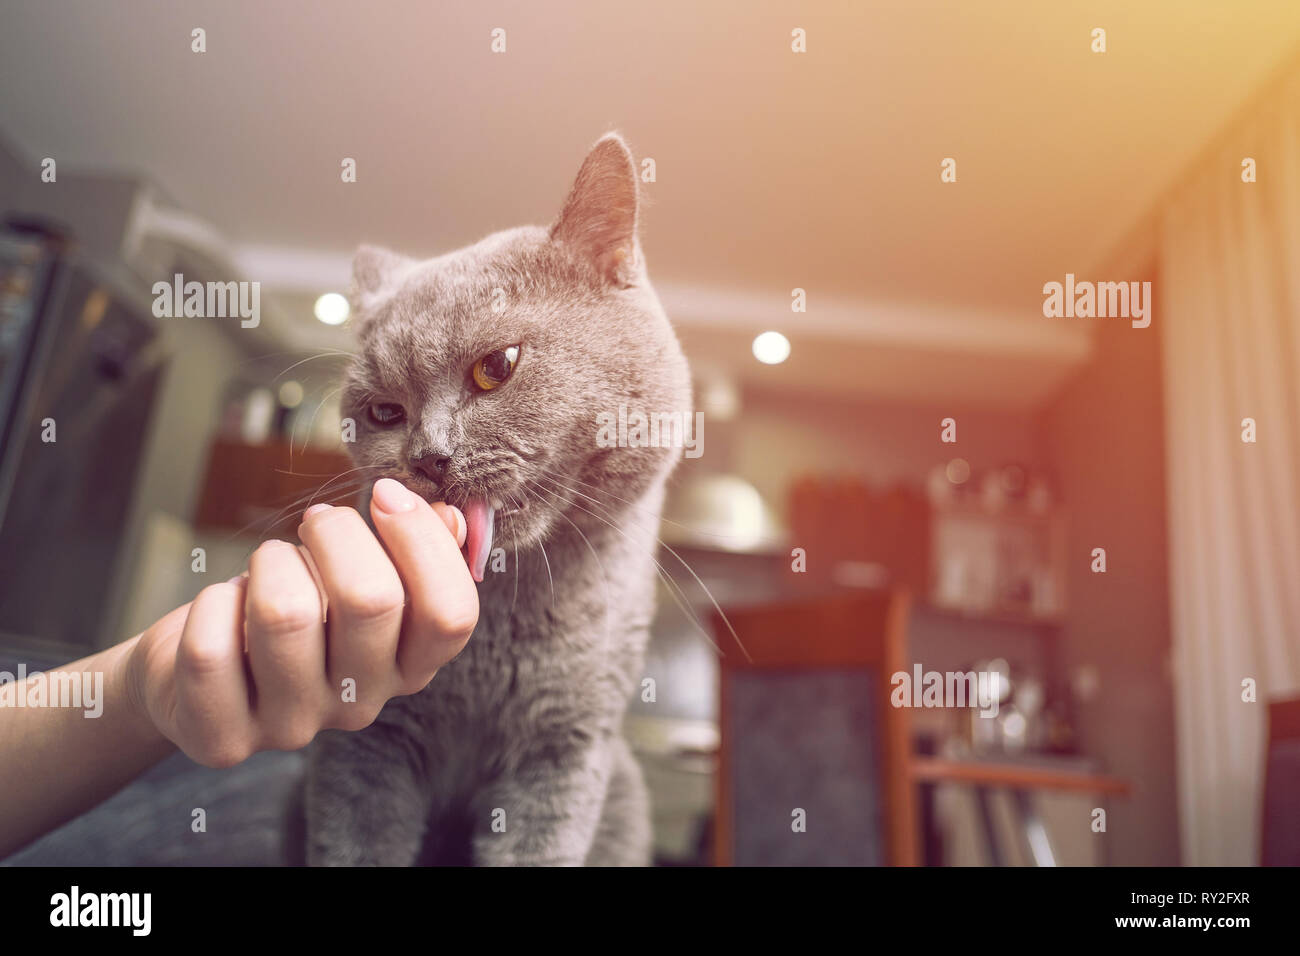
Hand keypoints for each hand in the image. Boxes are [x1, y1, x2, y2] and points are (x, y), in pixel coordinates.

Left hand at [125, 478, 477, 767]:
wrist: (198, 677)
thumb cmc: (294, 611)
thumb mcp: (357, 580)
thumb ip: (412, 552)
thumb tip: (449, 516)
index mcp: (408, 668)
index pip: (450, 615)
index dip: (423, 541)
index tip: (385, 494)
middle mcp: (360, 704)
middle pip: (372, 600)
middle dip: (336, 534)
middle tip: (314, 524)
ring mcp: (293, 726)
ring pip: (285, 614)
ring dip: (270, 563)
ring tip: (266, 569)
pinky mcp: (223, 738)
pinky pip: (211, 650)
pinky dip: (211, 604)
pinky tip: (223, 608)